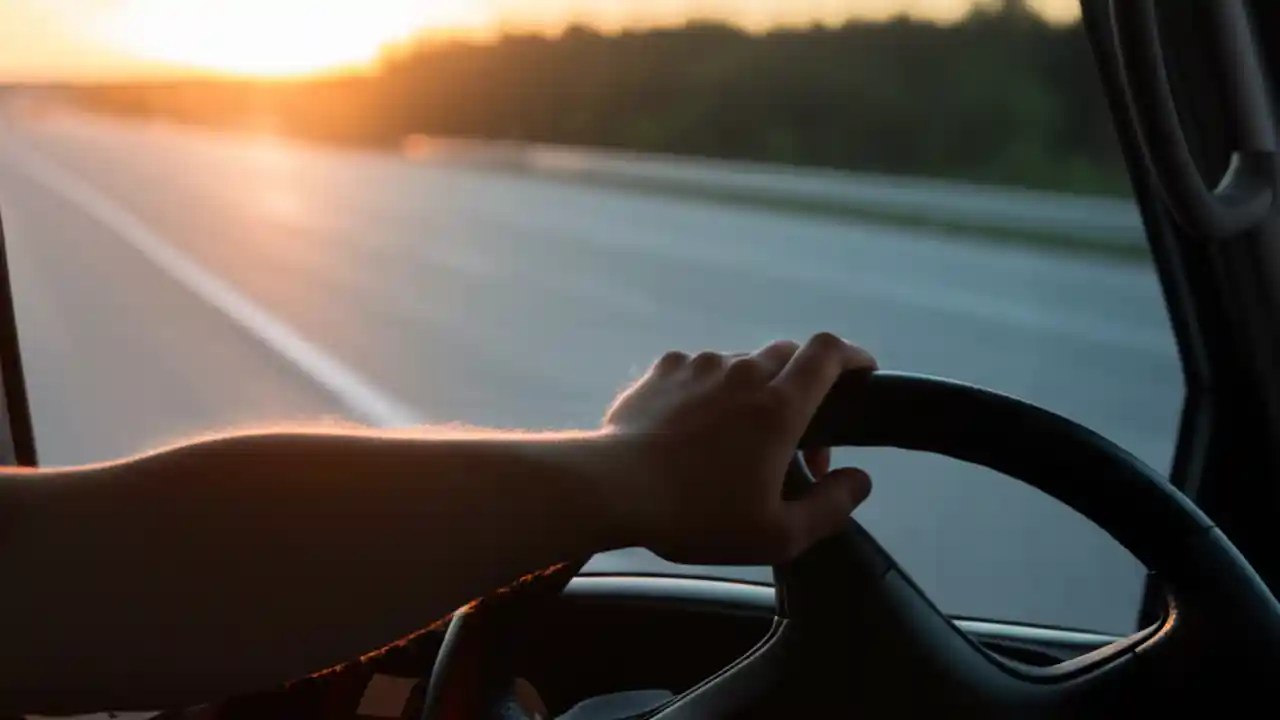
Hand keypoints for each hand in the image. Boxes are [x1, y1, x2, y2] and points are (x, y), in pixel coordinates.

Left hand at [602, 333, 876, 564]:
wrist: (614, 488)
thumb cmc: (699, 515)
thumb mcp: (777, 534)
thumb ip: (830, 507)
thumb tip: (859, 480)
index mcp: (779, 405)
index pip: (828, 353)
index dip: (852, 355)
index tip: (862, 370)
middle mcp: (742, 372)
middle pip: (788, 355)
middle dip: (805, 388)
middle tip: (797, 441)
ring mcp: (698, 366)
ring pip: (742, 364)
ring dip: (754, 391)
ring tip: (740, 438)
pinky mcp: (662, 370)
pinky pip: (699, 370)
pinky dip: (710, 391)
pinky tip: (695, 427)